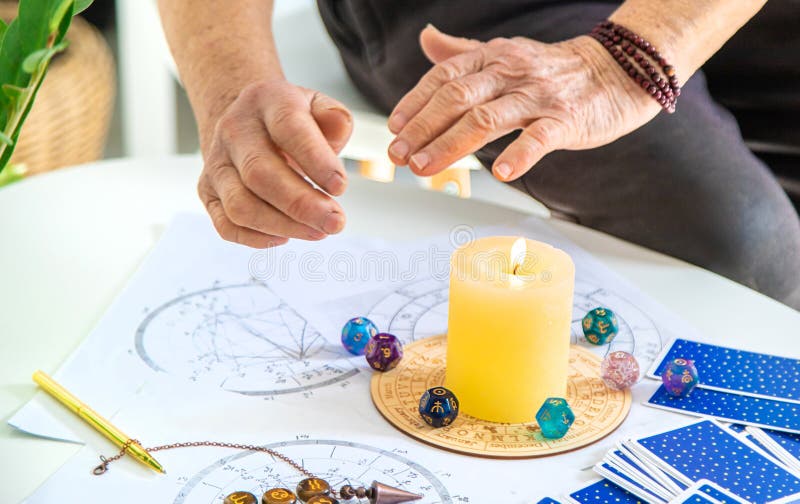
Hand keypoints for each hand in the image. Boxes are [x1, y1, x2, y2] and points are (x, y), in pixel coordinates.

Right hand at [199, 79, 352, 247]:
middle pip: (259, 174)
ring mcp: (217, 163)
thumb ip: (334, 117)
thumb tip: (338, 126)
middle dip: (302, 204)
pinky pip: (226, 225)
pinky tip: (286, 236)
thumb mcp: (317, 106)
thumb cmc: (291, 122)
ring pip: (240, 205)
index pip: (288, 128)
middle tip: (334, 222)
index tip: (340, 187)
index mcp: (266, 101)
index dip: (315, 160)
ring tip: (317, 231)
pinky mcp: (208, 192)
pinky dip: (257, 238)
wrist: (246, 122)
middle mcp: (234, 130)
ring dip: (283, 226)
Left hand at [387, 26, 660, 179]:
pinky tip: (503, 174)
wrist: (618, 70)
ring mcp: (538, 96)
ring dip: (451, 144)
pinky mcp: (567, 120)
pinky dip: (521, 155)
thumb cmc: (554, 70)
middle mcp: (511, 72)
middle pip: (457, 98)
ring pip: (487, 119)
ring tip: (426, 168)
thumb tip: (426, 39)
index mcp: (493, 57)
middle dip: (423, 128)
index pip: (444, 77)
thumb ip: (464, 52)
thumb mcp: (506, 54)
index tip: (394, 128)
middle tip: (399, 155)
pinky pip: (540, 137)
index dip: (415, 102)